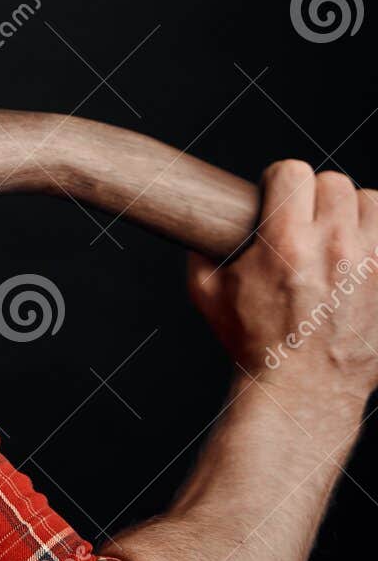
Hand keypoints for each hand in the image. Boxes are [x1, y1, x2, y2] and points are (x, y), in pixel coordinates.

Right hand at [187, 160, 377, 405]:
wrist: (301, 388)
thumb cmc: (252, 342)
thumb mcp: (206, 294)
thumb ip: (201, 251)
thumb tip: (201, 225)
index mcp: (285, 244)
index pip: (293, 171)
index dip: (279, 180)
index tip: (276, 197)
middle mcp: (334, 248)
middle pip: (334, 182)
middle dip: (314, 196)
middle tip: (304, 219)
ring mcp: (371, 265)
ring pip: (372, 201)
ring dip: (353, 212)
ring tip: (337, 234)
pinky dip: (373, 238)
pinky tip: (358, 255)